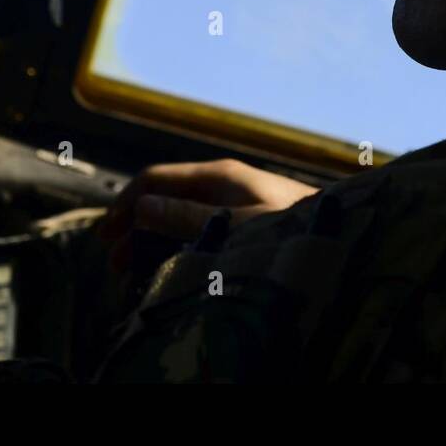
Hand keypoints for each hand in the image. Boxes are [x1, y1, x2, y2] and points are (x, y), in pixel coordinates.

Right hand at [98, 158, 317, 248]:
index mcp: (217, 175)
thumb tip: (142, 208)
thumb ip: (189, 218)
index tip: (107, 237)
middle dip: (135, 227)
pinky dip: (177, 242)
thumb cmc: (291, 226)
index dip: (126, 204)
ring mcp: (231, 197)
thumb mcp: (237, 225)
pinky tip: (170, 264)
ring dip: (153, 238)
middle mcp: (221, 181)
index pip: (155, 178)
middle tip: (116, 264)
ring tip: (135, 271)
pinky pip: (198, 224)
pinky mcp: (243, 216)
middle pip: (163, 196)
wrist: (338, 229)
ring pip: (178, 212)